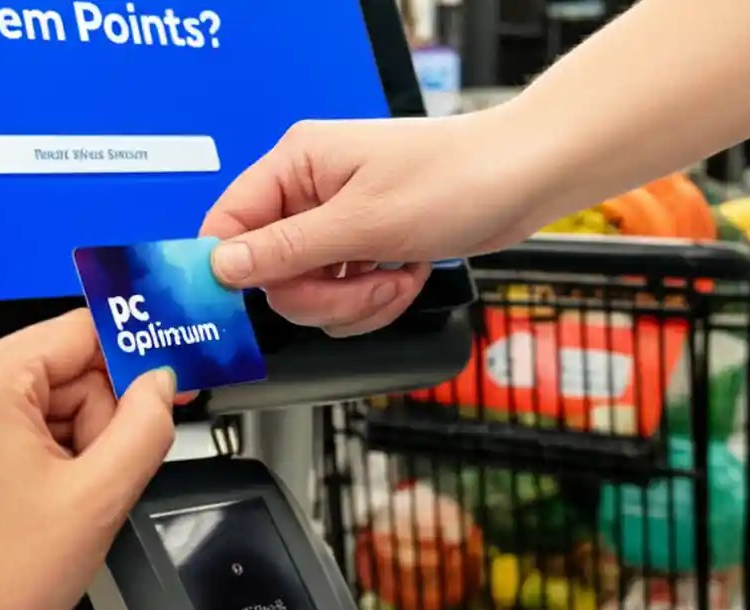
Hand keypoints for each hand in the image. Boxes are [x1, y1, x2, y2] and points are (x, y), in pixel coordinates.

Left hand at [0, 310, 177, 609]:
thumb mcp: (100, 494)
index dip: (138, 350)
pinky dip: (57, 457)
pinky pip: (28, 426)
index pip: (82, 329)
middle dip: (104, 417)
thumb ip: (146, 423)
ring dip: (82, 444)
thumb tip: (162, 382)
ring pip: (53, 401)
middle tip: (109, 474)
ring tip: (73, 501)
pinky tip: (57, 501)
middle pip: (70, 368)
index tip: (177, 366)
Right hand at [200, 108, 551, 335]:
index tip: (242, 306)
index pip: (229, 223)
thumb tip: (224, 267)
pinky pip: (342, 296)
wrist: (526, 178)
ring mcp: (336, 222)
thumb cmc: (457, 176)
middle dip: (321, 295)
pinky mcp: (362, 246)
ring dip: (354, 302)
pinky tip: (404, 276)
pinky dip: (374, 299)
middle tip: (360, 290)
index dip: (233, 270)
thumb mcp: (363, 222)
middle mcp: (309, 191)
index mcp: (296, 163)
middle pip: (271, 272)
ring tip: (394, 279)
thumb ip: (287, 249)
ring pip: (308, 292)